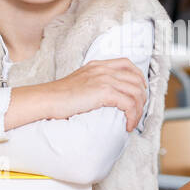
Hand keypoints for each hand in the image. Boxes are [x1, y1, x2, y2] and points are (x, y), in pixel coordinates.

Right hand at [13, 58, 146, 131]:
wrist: (47, 99)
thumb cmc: (59, 97)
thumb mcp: (79, 82)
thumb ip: (93, 83)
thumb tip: (105, 96)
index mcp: (98, 65)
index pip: (127, 64)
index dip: (138, 78)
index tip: (139, 92)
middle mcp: (103, 69)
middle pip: (136, 79)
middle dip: (142, 97)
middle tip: (138, 111)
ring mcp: (104, 79)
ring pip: (136, 92)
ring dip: (139, 109)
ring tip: (133, 120)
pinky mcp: (104, 92)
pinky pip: (129, 104)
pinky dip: (132, 116)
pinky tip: (127, 125)